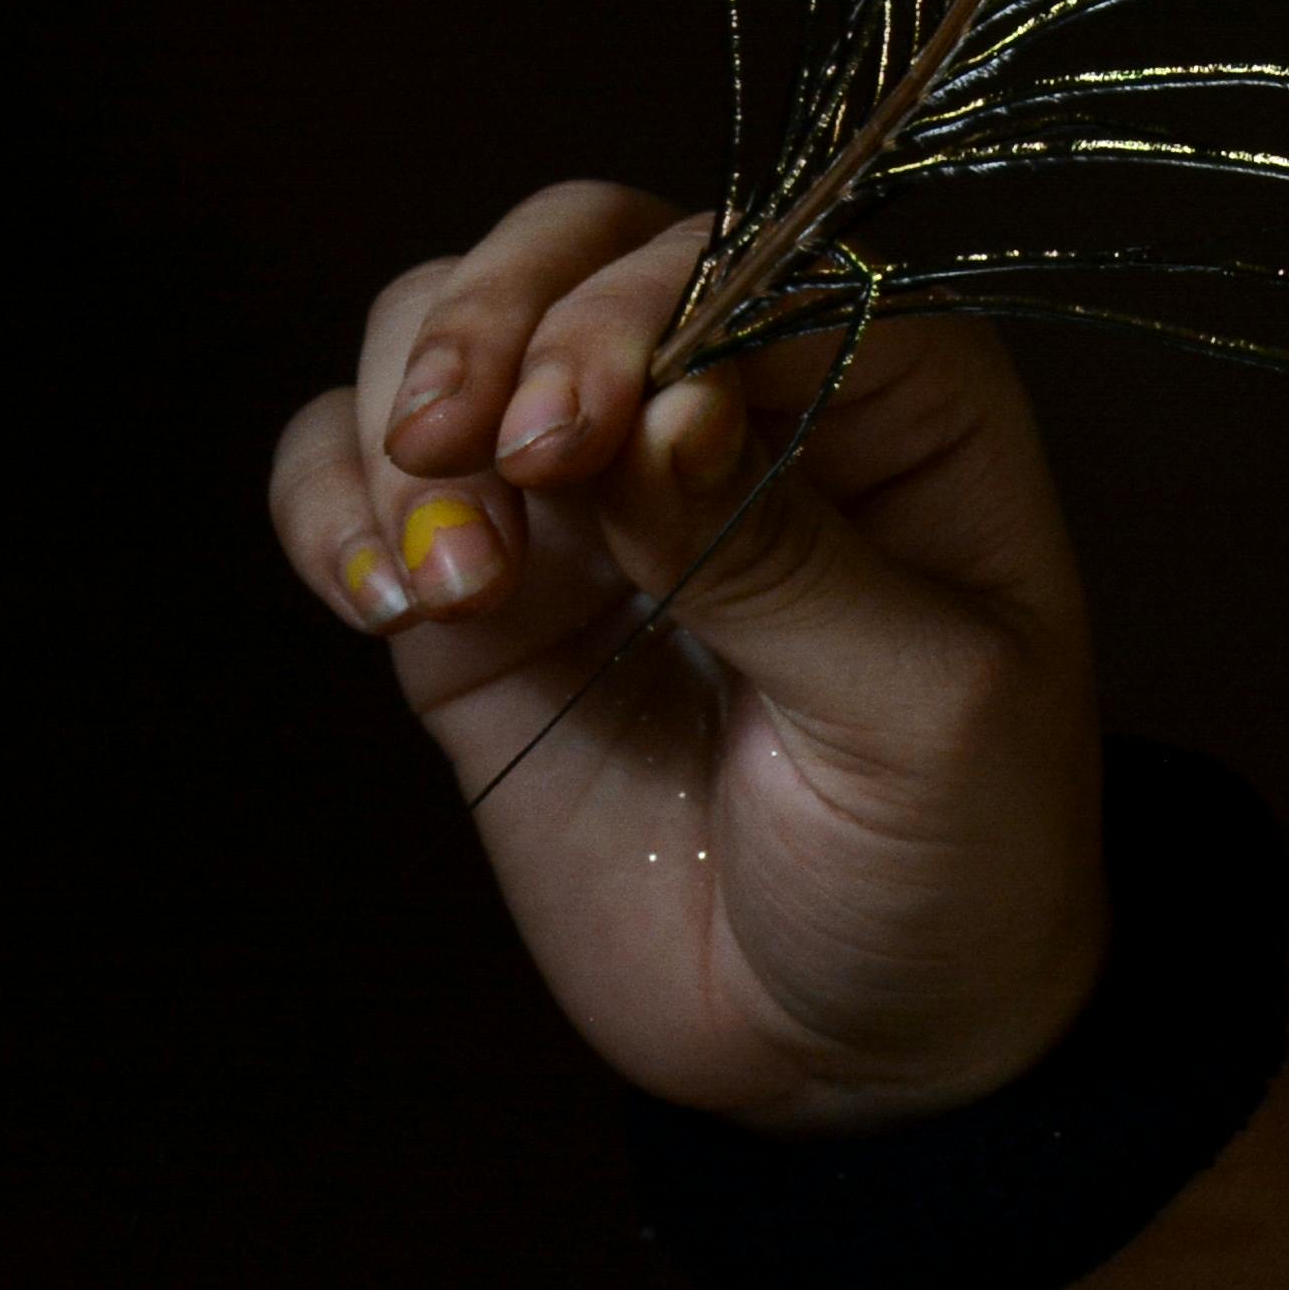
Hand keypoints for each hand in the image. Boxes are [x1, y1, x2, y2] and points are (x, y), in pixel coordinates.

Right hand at [265, 187, 1107, 1125]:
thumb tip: (659, 416)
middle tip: (474, 448)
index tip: (581, 434)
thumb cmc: (958, 853)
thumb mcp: (926, 714)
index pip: (756, 258)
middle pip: (582, 247)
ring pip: (452, 325)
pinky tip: (382, 597)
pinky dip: (330, 500)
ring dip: (407, 406)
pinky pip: (365, 478)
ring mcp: (598, 494)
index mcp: (902, 393)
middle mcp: (740, 404)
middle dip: (500, 316)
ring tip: (443, 575)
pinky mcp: (490, 597)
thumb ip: (785, 563)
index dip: (650, 311)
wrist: (864, 1042)